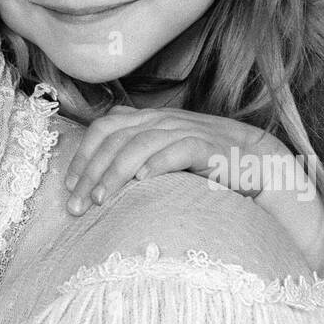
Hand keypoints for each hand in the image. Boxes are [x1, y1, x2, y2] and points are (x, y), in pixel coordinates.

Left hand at [65, 105, 280, 213]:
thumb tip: (97, 178)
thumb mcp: (164, 152)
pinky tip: (142, 180)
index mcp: (147, 118)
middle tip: (76, 204)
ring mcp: (184, 130)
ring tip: (101, 198)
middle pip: (114, 139)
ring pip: (139, 144)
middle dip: (90, 172)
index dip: (83, 155)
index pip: (103, 128)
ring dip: (115, 172)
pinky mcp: (206, 146)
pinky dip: (157, 164)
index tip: (69, 186)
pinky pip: (176, 151)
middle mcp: (161, 120)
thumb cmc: (204, 161)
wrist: (255, 160)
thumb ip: (135, 153)